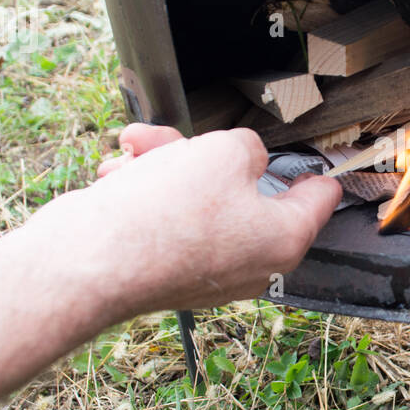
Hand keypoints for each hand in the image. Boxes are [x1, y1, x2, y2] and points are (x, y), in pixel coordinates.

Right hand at [86, 123, 340, 314]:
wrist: (91, 261)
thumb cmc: (168, 211)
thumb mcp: (224, 151)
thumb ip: (246, 147)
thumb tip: (241, 158)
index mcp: (283, 240)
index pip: (318, 200)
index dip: (317, 169)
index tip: (318, 159)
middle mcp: (250, 263)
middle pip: (246, 190)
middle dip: (209, 153)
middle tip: (188, 139)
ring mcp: (206, 270)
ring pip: (197, 196)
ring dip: (166, 163)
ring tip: (139, 146)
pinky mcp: (165, 270)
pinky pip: (166, 217)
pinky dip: (144, 189)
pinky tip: (118, 173)